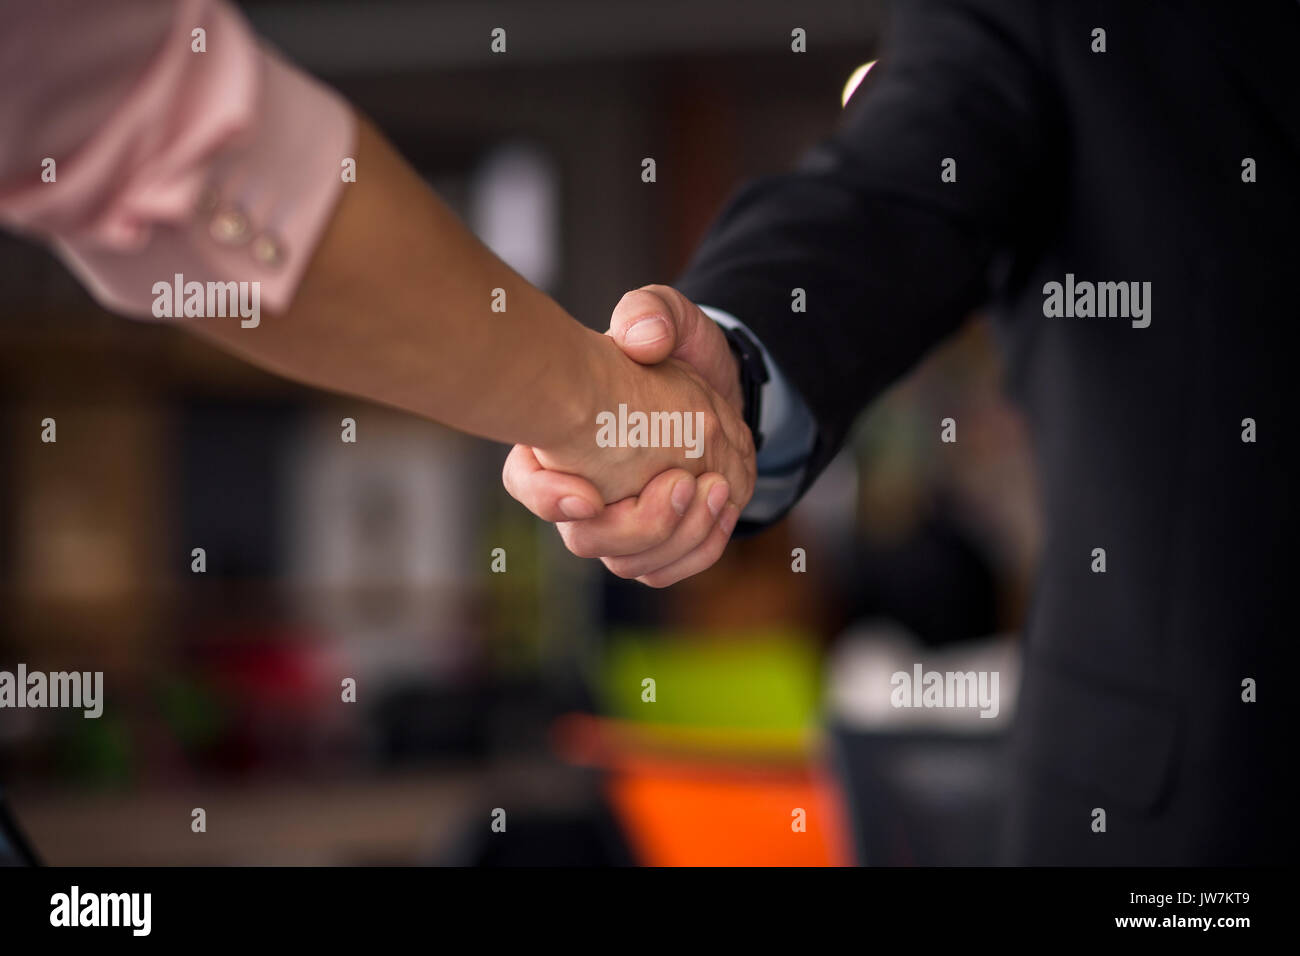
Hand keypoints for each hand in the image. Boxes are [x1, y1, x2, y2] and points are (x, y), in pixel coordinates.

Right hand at [503, 285, 753, 586]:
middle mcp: (578, 490)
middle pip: (584, 540)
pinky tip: (720, 508)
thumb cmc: (675, 349)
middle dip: (639, 525)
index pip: (526, 480)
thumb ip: (651, 313)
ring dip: (677, 537)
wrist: (715, 385)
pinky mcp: (658, 544)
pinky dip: (697, 550)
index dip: (544, 496)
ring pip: (629, 564)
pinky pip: (665, 572)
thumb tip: (642, 341)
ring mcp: (617, 524)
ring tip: (714, 488)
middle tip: (683, 481)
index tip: (588, 496)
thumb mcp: (664, 313)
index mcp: (559, 438)